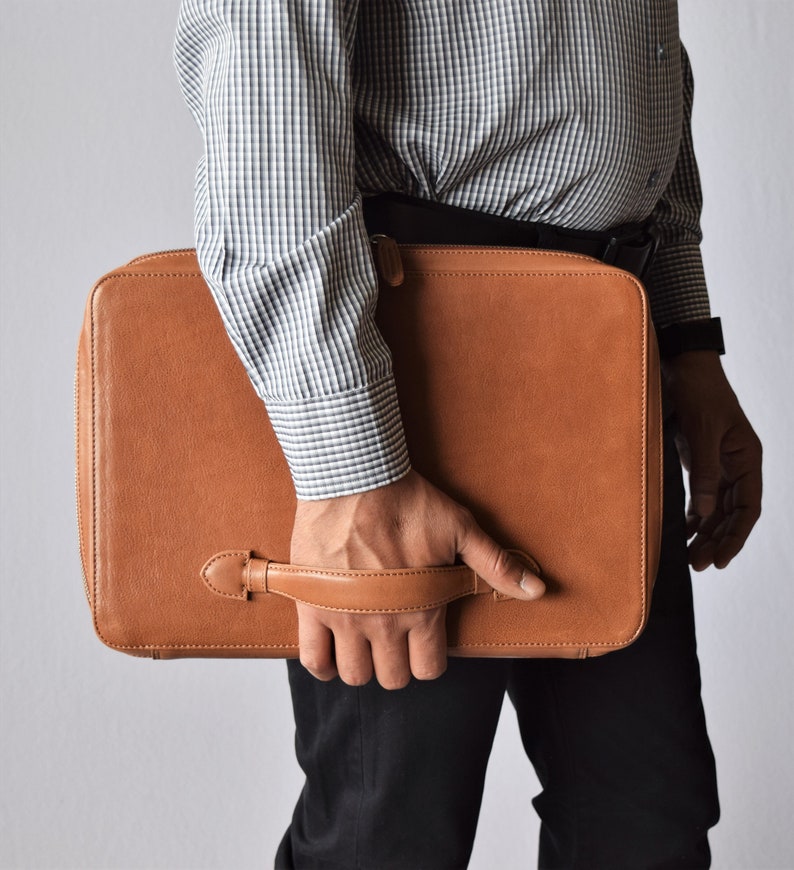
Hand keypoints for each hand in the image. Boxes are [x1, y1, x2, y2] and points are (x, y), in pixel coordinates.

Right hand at [290, 470, 544, 689]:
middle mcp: (384, 622)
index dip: (429, 659)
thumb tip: (539, 589)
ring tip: (365, 645)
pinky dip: (323, 664)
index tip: (424, 641)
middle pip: (392, 678)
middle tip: (394, 642)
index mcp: (422, 610)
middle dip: (396, 666)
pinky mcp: (313, 604)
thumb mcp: (460, 530)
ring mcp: (346, 617)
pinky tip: (332, 652)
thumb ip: (496, 565)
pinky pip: (313, 657)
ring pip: (355, 675)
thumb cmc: (408, 502)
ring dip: (362, 667)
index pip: (429, 668)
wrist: (355, 477)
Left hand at [663, 351, 761, 570]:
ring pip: (716, 509)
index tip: (719, 561)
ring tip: (688, 557)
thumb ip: (704, 472)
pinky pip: (700, 496)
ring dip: (704, 533)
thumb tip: (705, 513)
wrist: (682, 365)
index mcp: (748, 459)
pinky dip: (693, 515)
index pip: (748, 508)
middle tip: (697, 565)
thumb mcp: (702, 430)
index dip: (736, 537)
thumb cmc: (698, 391)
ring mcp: (718, 464)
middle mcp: (737, 465)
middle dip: (717, 541)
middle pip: (732, 514)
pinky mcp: (698, 461)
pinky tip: (682, 532)